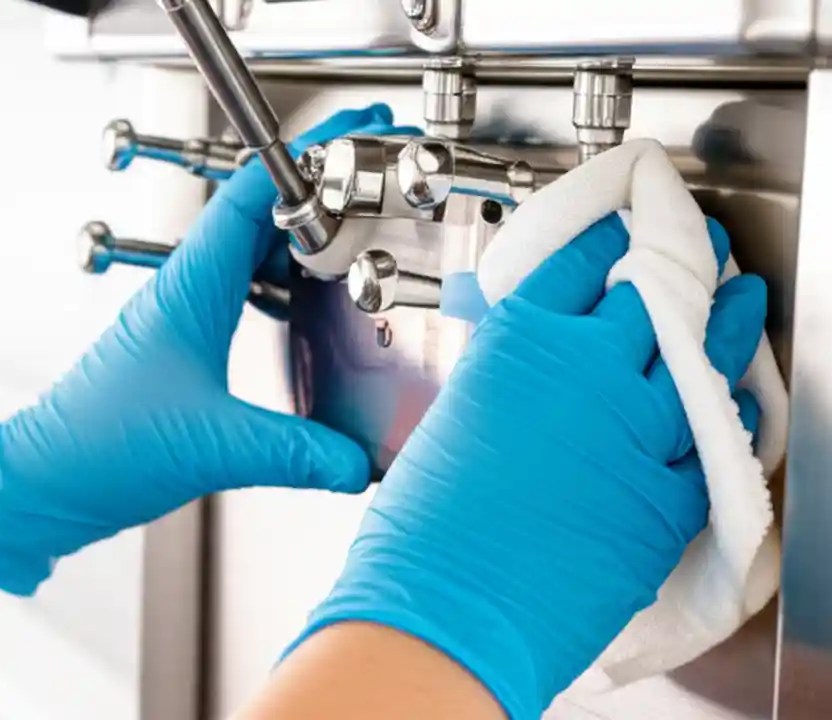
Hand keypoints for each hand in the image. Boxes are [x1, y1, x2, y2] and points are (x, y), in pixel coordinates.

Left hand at [0, 105, 402, 594]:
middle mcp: (186, 289)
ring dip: (301, 238)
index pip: (254, 194)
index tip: (356, 135)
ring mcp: (182, 313)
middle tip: (373, 182)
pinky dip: (282, 283)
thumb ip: (298, 455)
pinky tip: (310, 307)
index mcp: (191, 289)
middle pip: (260, 213)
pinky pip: (242, 290)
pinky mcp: (182, 342)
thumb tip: (359, 461)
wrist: (47, 479)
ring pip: (251, 250)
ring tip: (356, 238)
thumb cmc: (101, 448)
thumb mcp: (217, 449)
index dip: (311, 156)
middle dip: (320, 189)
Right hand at [290, 214, 766, 718]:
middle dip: (681, 260)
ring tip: (741, 293)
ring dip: (728, 318)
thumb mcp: (461, 413)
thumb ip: (510, 374)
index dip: (611, 238)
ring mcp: (640, 428)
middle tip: (698, 242)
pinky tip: (738, 396)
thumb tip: (539, 362)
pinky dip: (733, 410)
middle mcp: (589, 369)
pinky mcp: (671, 493)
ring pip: (705, 353)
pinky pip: (719, 437)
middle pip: (654, 294)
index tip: (625, 227)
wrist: (450, 604)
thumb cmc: (429, 524)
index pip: (583, 262)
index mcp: (524, 341)